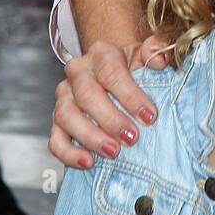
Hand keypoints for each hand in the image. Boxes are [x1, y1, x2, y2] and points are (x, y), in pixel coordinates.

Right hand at [47, 35, 169, 169]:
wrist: (109, 70)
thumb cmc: (130, 67)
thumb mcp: (144, 56)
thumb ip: (155, 52)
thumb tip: (158, 59)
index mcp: (101, 54)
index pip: (111, 72)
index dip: (130, 96)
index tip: (149, 117)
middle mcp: (78, 72)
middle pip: (86, 95)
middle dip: (110, 120)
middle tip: (132, 138)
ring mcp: (63, 96)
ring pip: (66, 116)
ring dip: (90, 137)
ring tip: (113, 152)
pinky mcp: (56, 120)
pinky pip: (55, 138)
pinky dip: (69, 153)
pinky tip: (87, 162)